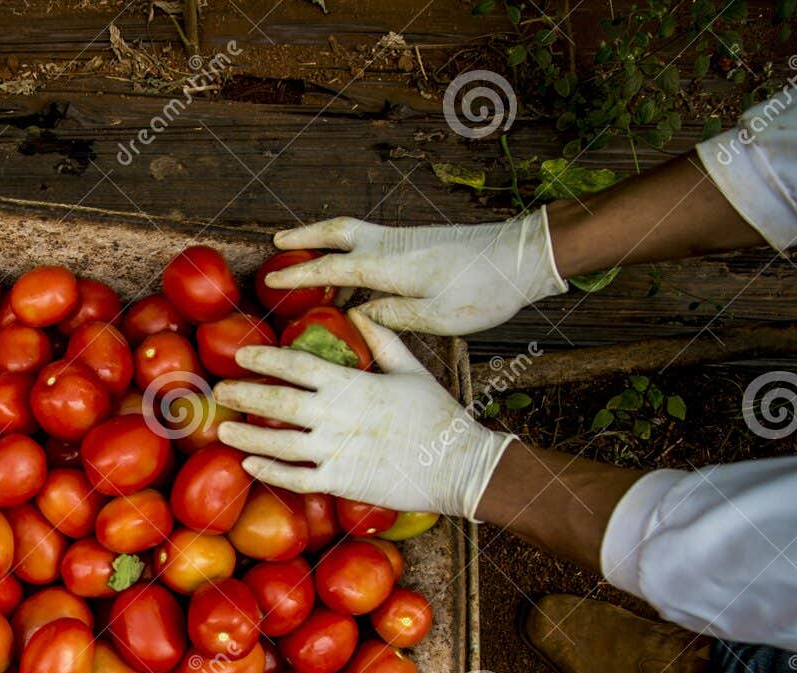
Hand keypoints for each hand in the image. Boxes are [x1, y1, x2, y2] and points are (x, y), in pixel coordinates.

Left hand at [213, 312, 515, 520]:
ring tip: (222, 429)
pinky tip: (250, 463)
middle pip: (278, 402)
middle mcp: (337, 416)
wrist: (459, 463)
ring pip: (279, 442)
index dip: (265, 359)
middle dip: (245, 394)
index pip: (298, 365)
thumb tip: (358, 312)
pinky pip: (297, 477)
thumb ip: (382, 340)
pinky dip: (270, 471)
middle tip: (220, 390)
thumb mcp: (411, 370)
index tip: (242, 355)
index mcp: (352, 385)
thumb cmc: (437, 415)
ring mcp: (336, 451)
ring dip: (247, 435)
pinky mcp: (340, 481)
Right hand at [265, 210, 566, 335]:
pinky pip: (371, 241)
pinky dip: (350, 248)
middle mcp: (393, 245)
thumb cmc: (483, 292)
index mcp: (391, 266)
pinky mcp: (418, 241)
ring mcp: (406, 240)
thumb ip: (392, 315)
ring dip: (325, 241)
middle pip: (338, 231)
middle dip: (305, 237)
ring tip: (304, 258)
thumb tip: (358, 313)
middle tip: (278, 244)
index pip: (333, 267)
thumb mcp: (437, 317)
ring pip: (354, 232)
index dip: (300, 275)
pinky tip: (352, 271)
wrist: (523, 256)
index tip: (272, 282)